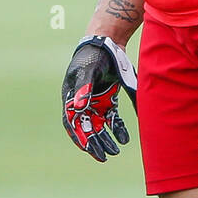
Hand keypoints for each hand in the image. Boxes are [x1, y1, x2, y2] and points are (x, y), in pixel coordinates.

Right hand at [61, 36, 138, 162]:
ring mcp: (95, 100)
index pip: (73, 122)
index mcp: (72, 97)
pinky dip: (118, 128)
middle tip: (105, 156)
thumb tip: (78, 108)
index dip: (80, 137)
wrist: (108, 40)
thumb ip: (84, 88)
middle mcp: (82, 102)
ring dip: (106, 138)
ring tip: (116, 151)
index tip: (89, 149)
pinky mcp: (108, 98)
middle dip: (95, 143)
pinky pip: (112, 117)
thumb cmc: (94, 55)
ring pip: (100, 125)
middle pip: (87, 127)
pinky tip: (125, 138)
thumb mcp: (88, 70)